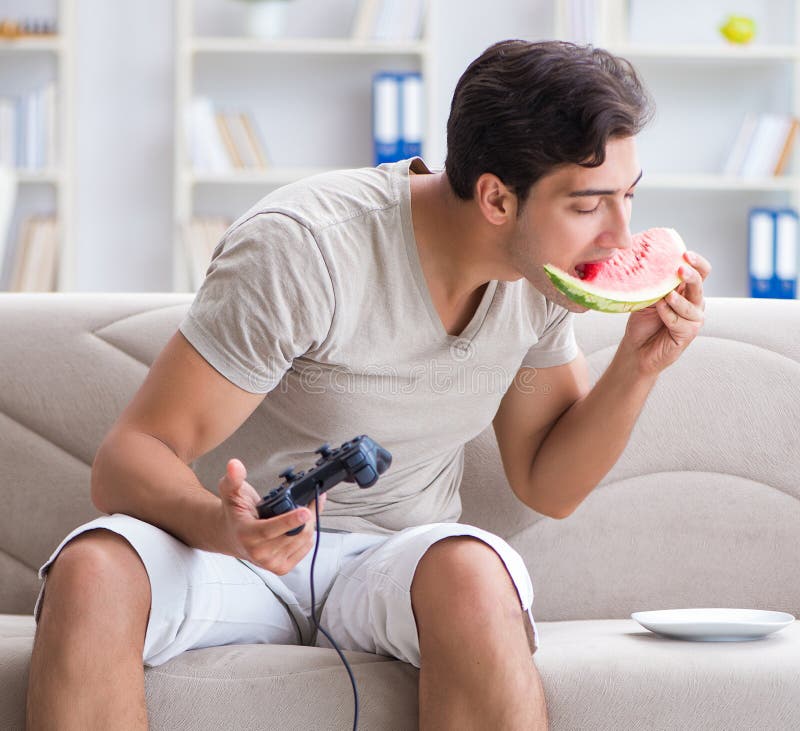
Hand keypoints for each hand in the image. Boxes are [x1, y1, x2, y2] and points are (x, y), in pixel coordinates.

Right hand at [217, 458, 325, 574]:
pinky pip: (306, 547)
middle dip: (309, 513)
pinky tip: (302, 523)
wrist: (232, 536)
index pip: (270, 530)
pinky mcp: (282, 567)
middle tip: (313, 497)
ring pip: (304, 539)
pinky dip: (309, 533)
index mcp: (246, 535)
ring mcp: (271, 563)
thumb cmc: (235, 512)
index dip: (289, 520)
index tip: (305, 511)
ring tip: (307, 507)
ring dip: (311, 521)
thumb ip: (233, 478)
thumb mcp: (230, 491)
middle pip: (295, 533)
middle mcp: (258, 553)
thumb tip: (234, 465)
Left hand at [621, 250, 711, 375]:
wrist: (636, 348)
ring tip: (664, 296)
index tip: (685, 254)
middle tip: (680, 269)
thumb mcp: (647, 296)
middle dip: (691, 274)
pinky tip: (659, 310)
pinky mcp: (688, 334)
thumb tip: (652, 263)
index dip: (697, 262)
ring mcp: (693, 319)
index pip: (701, 271)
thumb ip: (656, 283)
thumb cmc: (643, 321)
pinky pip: (681, 321)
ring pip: (692, 304)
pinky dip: (669, 314)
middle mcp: (694, 302)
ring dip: (676, 299)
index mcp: (687, 290)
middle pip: (700, 284)